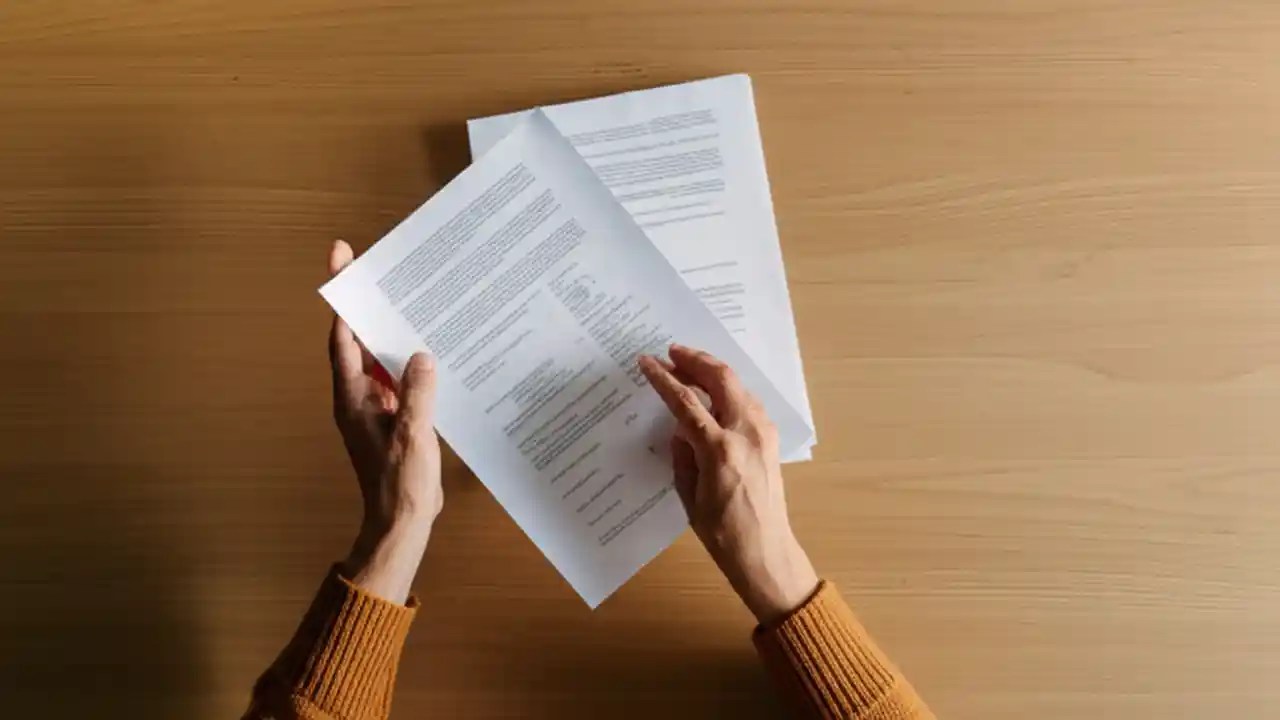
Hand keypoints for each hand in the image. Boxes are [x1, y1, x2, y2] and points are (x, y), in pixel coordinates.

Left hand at [328, 240, 443, 602]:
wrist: (400, 524)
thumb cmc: (400, 483)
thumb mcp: (413, 435)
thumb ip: (417, 394)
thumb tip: (422, 355)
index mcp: (352, 397)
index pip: (343, 336)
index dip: (342, 297)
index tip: (342, 258)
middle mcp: (358, 396)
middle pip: (359, 339)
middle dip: (369, 303)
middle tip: (385, 263)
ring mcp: (375, 407)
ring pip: (380, 357)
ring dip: (393, 329)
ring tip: (414, 294)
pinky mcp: (393, 418)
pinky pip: (399, 378)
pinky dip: (411, 360)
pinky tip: (434, 347)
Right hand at [639, 344, 817, 624]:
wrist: (765, 551)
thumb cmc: (721, 533)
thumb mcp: (688, 494)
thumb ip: (682, 453)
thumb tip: (679, 426)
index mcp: (720, 450)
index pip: (686, 401)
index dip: (664, 379)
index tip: (646, 362)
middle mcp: (746, 433)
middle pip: (721, 378)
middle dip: (695, 360)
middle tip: (672, 351)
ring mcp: (763, 433)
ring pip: (738, 385)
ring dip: (713, 370)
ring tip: (689, 365)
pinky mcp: (771, 438)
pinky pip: (748, 401)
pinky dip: (729, 388)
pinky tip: (714, 390)